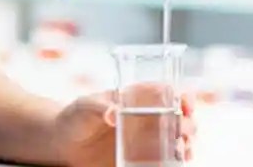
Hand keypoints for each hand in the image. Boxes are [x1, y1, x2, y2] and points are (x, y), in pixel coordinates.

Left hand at [54, 89, 196, 166]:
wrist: (63, 144)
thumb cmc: (74, 117)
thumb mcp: (85, 107)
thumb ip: (99, 108)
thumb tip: (113, 114)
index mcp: (138, 98)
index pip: (169, 92)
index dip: (183, 95)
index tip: (186, 103)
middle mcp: (147, 117)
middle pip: (181, 117)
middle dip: (189, 123)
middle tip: (183, 132)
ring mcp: (147, 139)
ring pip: (179, 139)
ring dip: (188, 143)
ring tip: (183, 149)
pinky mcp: (142, 158)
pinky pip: (167, 159)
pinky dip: (179, 160)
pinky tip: (180, 160)